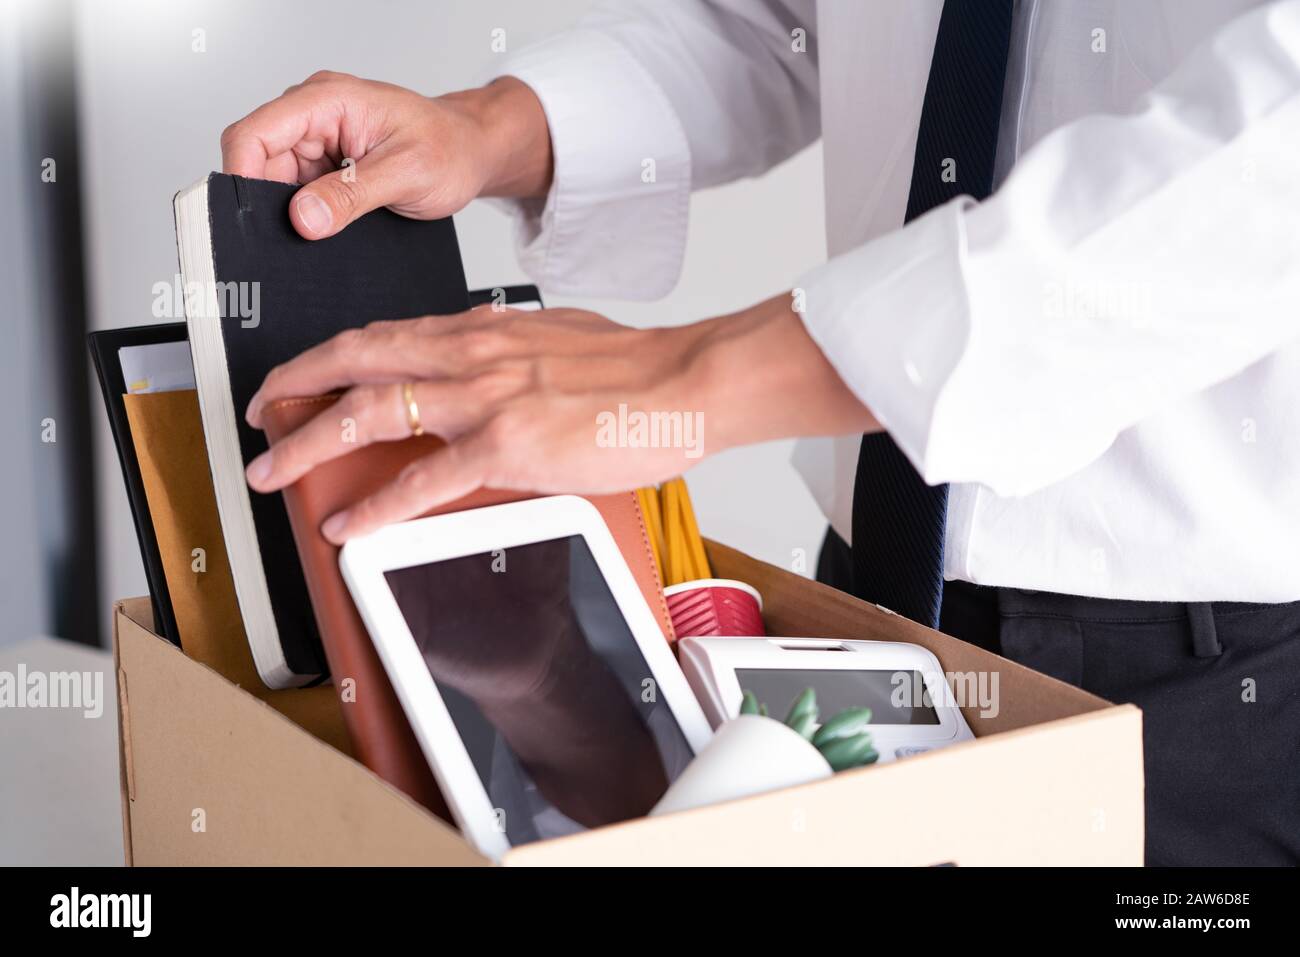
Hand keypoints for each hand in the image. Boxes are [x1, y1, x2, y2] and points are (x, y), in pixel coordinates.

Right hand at [221, 71, 551, 238]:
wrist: (474, 152)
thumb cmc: (451, 149)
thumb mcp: (407, 174)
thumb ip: (352, 195)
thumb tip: (303, 218)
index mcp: (328, 99)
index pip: (255, 133)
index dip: (242, 177)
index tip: (250, 221)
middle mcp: (315, 114)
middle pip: (259, 161)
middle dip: (269, 203)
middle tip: (293, 240)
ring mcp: (318, 139)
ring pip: (275, 181)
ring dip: (291, 211)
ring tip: (324, 233)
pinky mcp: (326, 164)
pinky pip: (298, 191)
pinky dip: (307, 214)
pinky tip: (327, 230)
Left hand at [244, 294, 878, 542]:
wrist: (685, 380)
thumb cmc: (638, 365)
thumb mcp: (560, 336)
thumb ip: (513, 346)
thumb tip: (491, 354)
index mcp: (483, 329)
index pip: (383, 334)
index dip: (328, 354)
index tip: (302, 372)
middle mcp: (471, 354)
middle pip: (354, 363)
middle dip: (293, 388)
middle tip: (259, 413)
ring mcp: (483, 398)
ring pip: (368, 413)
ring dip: (308, 444)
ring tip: (274, 472)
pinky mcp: (506, 445)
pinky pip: (421, 479)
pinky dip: (375, 503)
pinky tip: (348, 524)